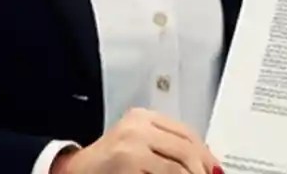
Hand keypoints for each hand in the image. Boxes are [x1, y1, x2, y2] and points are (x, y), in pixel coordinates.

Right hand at [51, 108, 221, 173]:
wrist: (71, 173)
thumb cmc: (106, 165)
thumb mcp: (137, 146)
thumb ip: (166, 148)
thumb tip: (207, 163)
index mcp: (143, 117)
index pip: (186, 133)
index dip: (205, 154)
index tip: (215, 168)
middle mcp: (138, 126)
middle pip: (186, 149)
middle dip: (201, 170)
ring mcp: (131, 145)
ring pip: (178, 167)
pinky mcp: (127, 162)